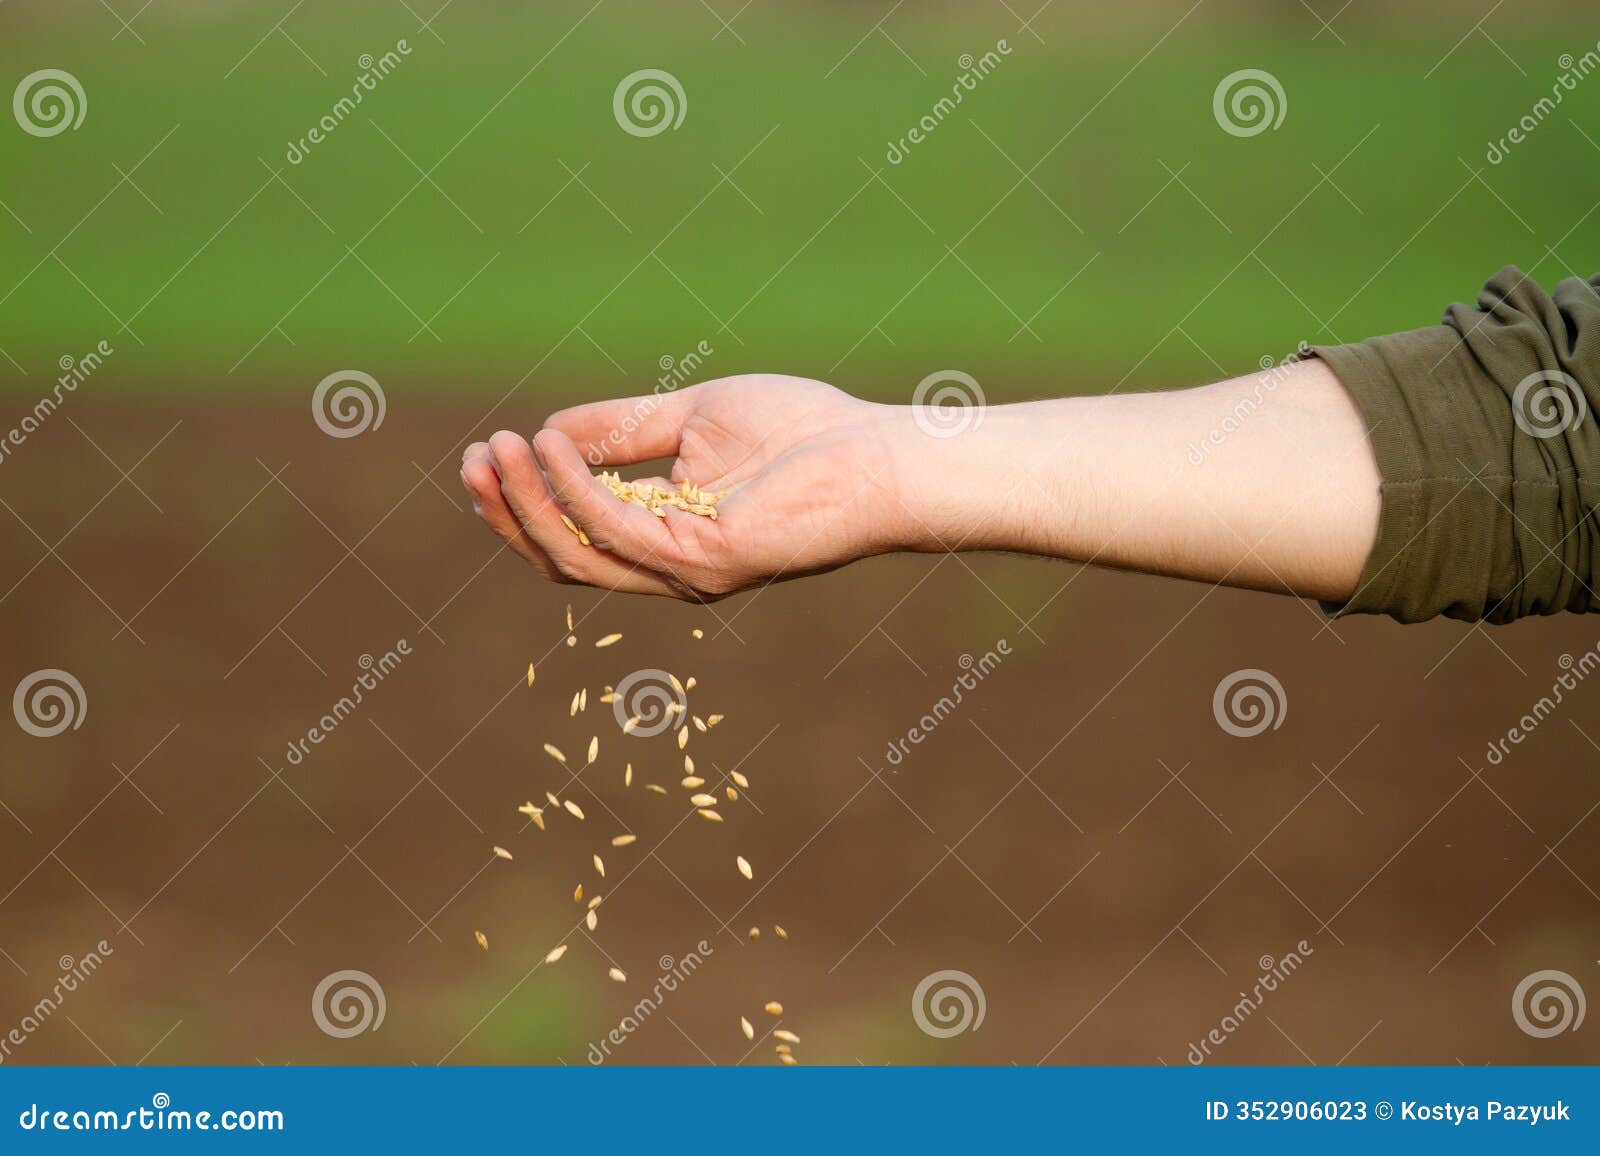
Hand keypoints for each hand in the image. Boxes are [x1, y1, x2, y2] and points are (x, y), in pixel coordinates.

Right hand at [460, 375, 908, 599]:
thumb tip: (551, 430)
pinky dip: (575, 491)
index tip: (489, 453)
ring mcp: (687, 572)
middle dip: (510, 511)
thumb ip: (624, 428)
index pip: (578, 534)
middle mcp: (671, 567)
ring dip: (529, 503)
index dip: (526, 501)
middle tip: (471, 460)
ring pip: (580, 554)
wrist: (876, 453)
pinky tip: (550, 447)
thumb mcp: (693, 417)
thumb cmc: (802, 432)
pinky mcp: (707, 563)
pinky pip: (617, 530)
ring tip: (496, 449)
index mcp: (668, 536)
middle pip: (564, 556)